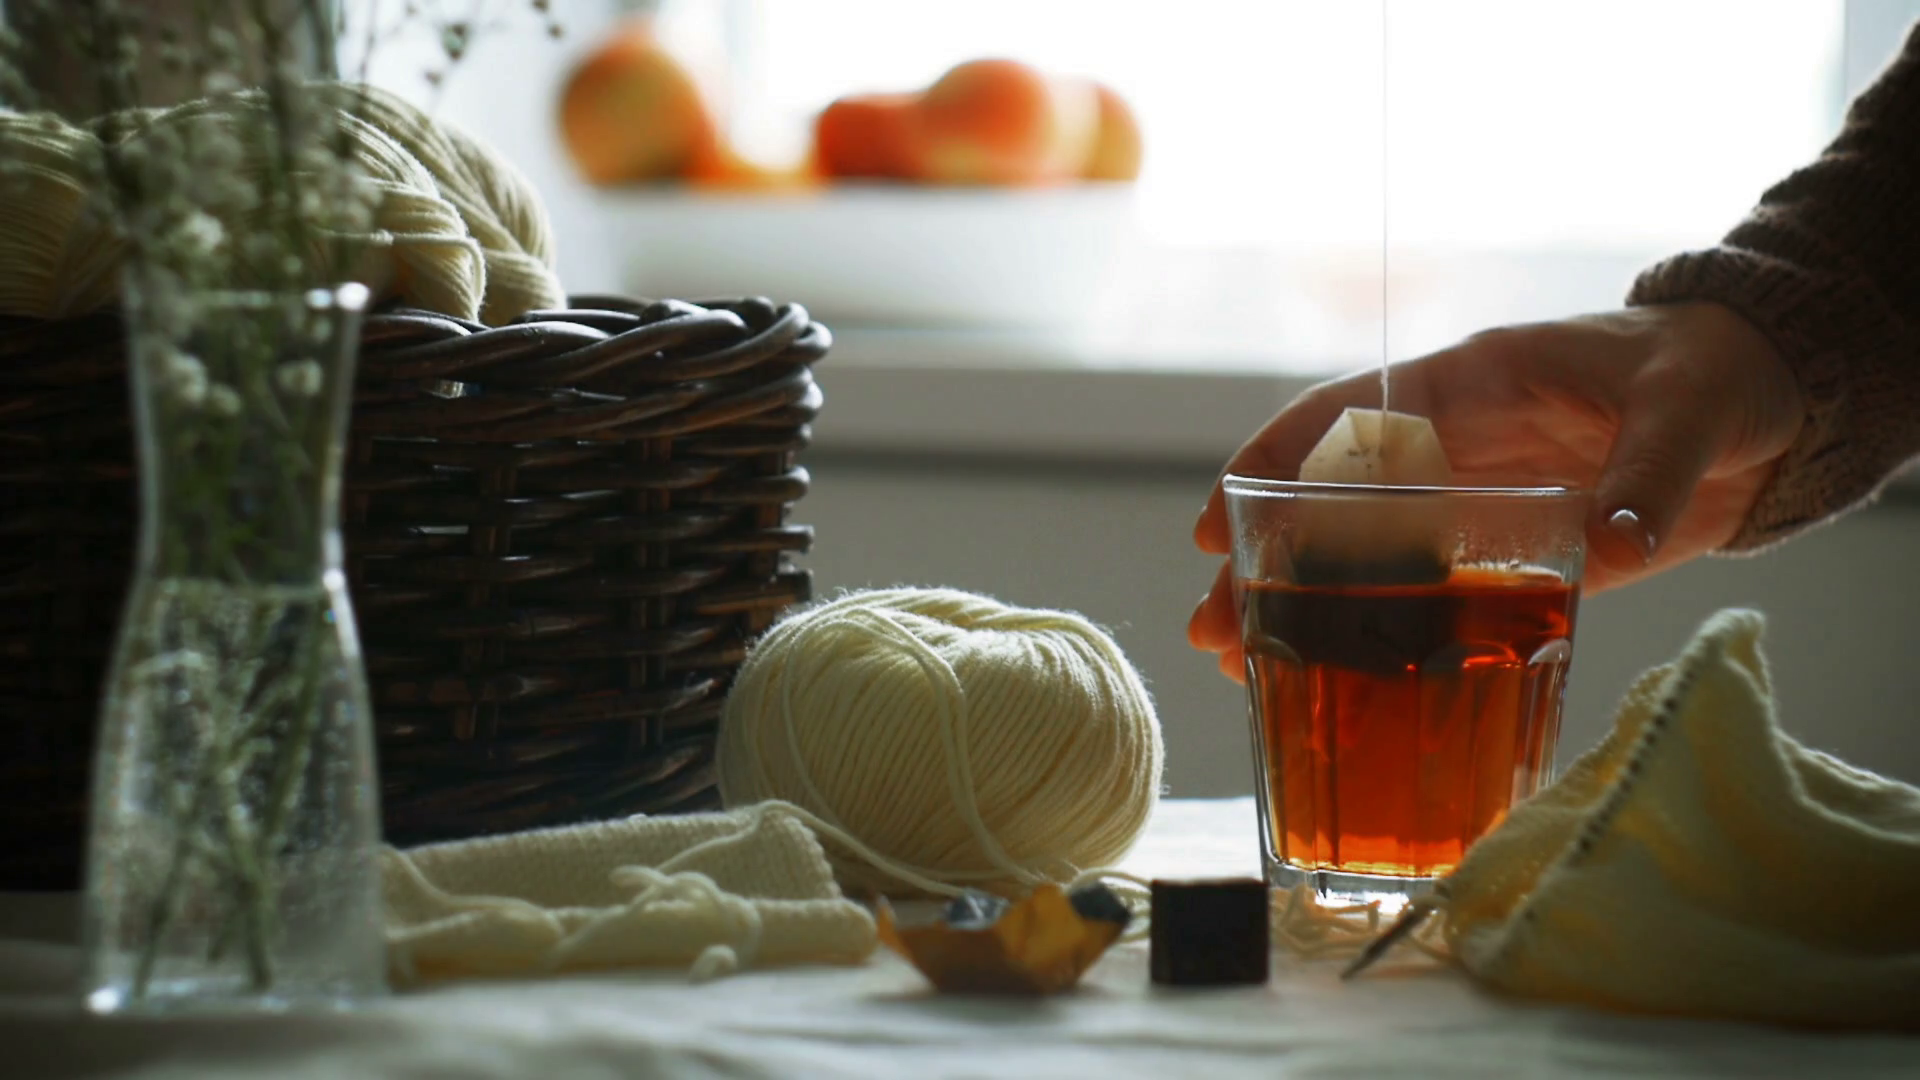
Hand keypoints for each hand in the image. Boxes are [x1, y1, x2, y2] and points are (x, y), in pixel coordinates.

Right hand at [1188, 302, 1804, 682]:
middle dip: (1266, 564)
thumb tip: (1616, 543)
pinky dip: (1383, 635)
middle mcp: (1457, 445)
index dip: (1274, 465)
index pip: (1350, 419)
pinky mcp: (1512, 551)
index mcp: (1474, 385)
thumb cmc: (1715, 372)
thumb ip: (1651, 472)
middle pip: (1335, 503)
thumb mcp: (1688, 409)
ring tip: (1243, 669)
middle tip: (1212, 629)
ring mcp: (1477, 501)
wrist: (1768, 401)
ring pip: (1367, 555)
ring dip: (1304, 609)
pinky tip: (1343, 681)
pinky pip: (1430, 593)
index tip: (1216, 521)